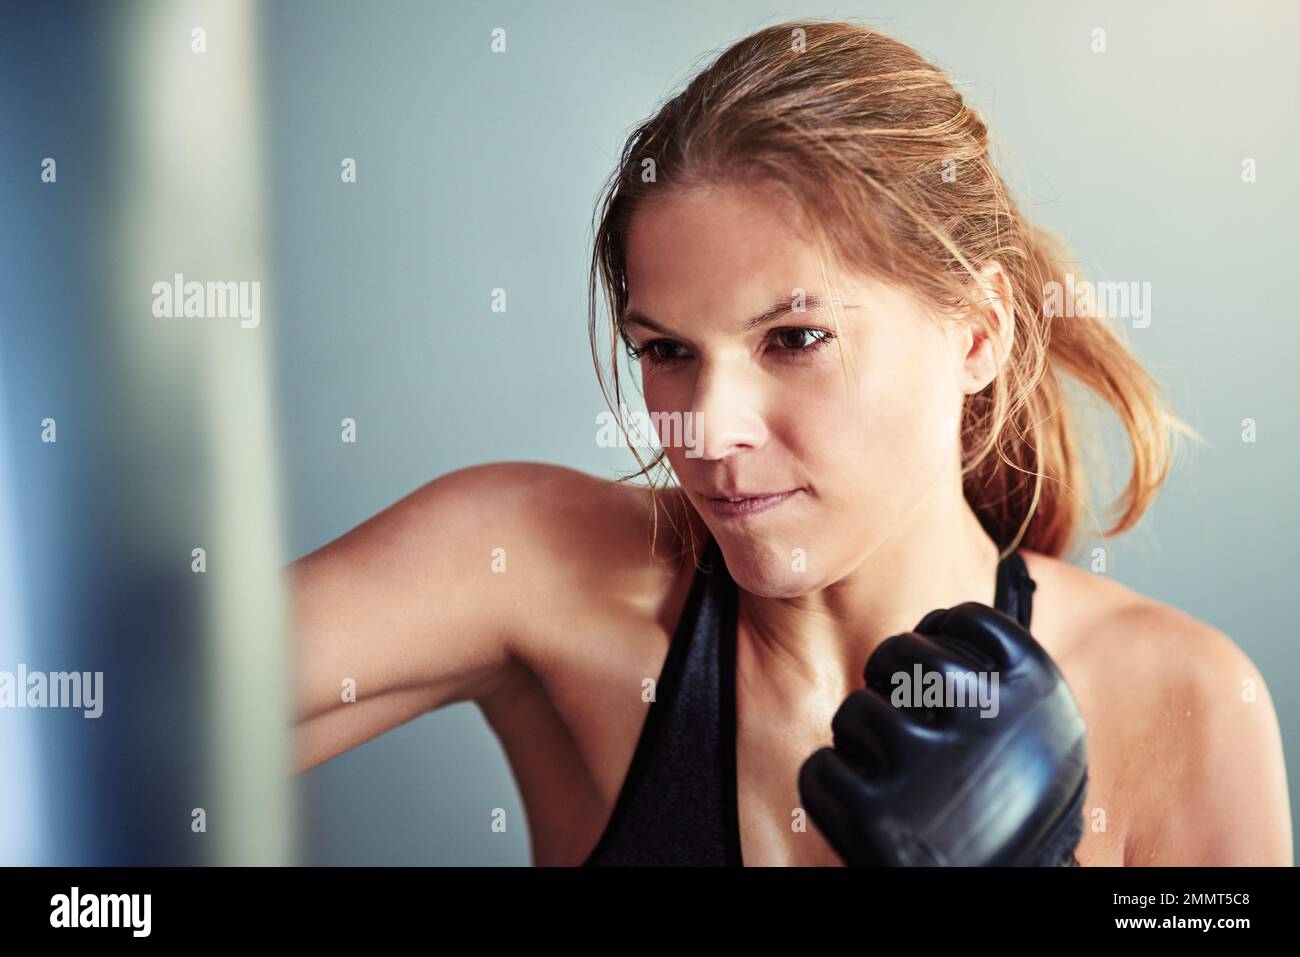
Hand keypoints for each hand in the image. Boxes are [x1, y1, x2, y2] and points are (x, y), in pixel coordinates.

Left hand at [797, 601, 1087, 865]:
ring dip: (863, 738)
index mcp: (1039, 692)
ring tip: (891, 772)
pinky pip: (822, 769)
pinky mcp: (878, 818)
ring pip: (858, 709)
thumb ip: (1007, 681)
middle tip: (902, 719)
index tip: (935, 664)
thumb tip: (962, 602)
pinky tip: (866, 809)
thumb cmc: (1022, 818)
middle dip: (890, 681)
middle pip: (901, 654)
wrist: (1015, 896)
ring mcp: (930, 769)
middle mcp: (988, 721)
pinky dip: (832, 788)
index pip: (965, 618)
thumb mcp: (1045, 739)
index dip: (939, 637)